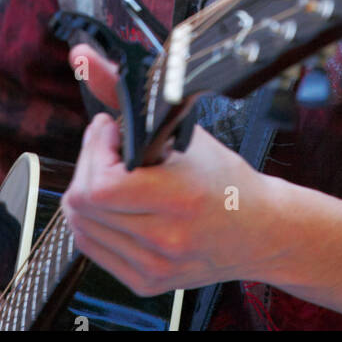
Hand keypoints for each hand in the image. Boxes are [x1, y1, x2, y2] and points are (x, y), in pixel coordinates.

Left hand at [63, 44, 285, 297]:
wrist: (261, 231)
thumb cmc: (230, 182)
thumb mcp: (185, 132)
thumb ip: (129, 98)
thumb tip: (84, 58)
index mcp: (179, 199)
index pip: (100, 187)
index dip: (95, 150)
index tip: (110, 129)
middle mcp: (165, 238)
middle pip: (83, 204)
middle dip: (88, 162)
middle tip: (108, 144)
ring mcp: (153, 266)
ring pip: (81, 226)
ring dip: (87, 191)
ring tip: (112, 171)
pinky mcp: (145, 282)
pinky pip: (91, 248)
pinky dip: (93, 220)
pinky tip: (114, 202)